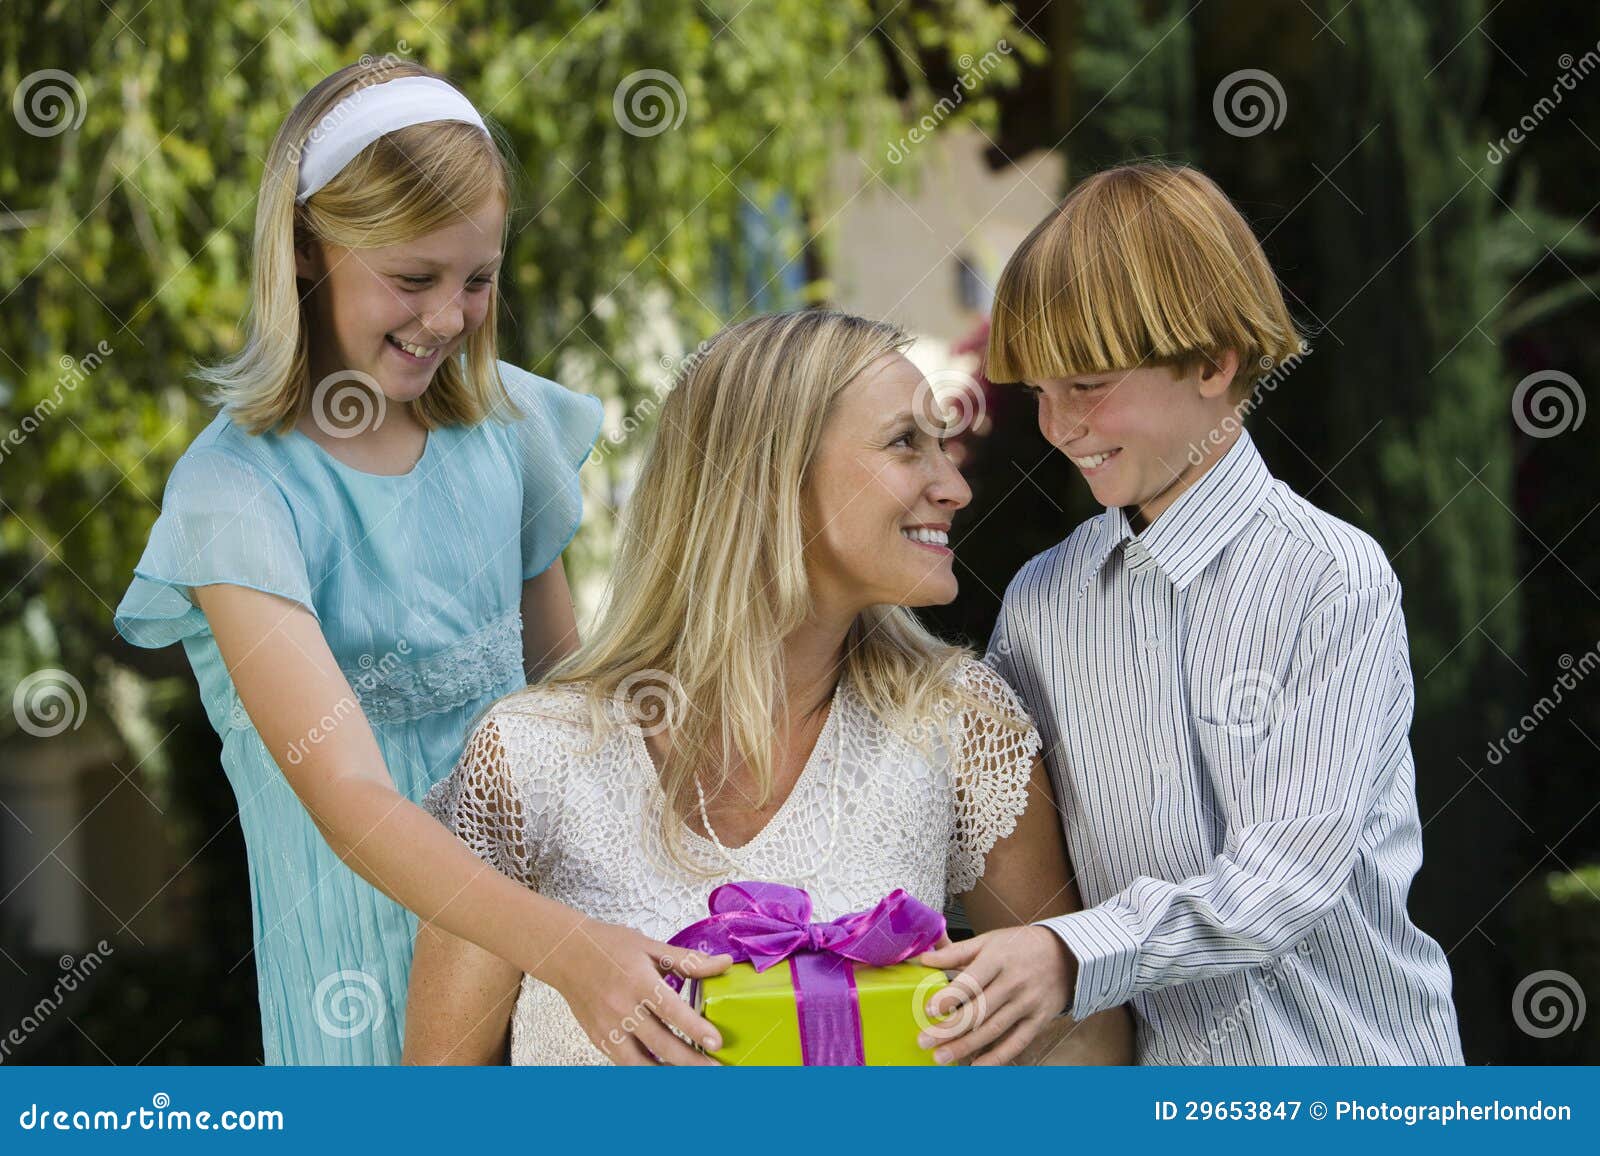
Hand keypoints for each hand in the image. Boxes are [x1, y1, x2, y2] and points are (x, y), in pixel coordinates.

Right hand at [543, 917, 733, 1064]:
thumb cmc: (608, 946)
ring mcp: (608, 1027)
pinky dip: (646, 1071)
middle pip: (661, 1043)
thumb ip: (688, 960)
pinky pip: (625, 1064)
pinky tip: (665, 1073)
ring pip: (641, 1063)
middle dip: (691, 1060)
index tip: (716, 1042)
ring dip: (668, 1074)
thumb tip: (724, 963)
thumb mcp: (650, 946)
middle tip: (715, 1069)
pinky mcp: (598, 1039)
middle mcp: (622, 1008)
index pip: (671, 1010)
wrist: (565, 954)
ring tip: (692, 1078)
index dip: (695, 1028)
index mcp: (638, 981)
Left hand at [913, 925, 1076, 1065]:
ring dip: (965, 1047)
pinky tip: (976, 1067)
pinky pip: (1016, 1042)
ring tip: (940, 1057)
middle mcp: (1013, 982)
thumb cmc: (1019, 946)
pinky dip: (997, 1057)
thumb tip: (924, 959)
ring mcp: (1028, 1003)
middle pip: (978, 1010)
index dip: (950, 996)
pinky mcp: (1039, 1020)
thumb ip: (956, 952)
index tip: (929, 1010)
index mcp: (998, 959)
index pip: (971, 981)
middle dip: (950, 1029)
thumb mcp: (988, 941)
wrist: (1066, 955)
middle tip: (924, 1041)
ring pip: (993, 1029)